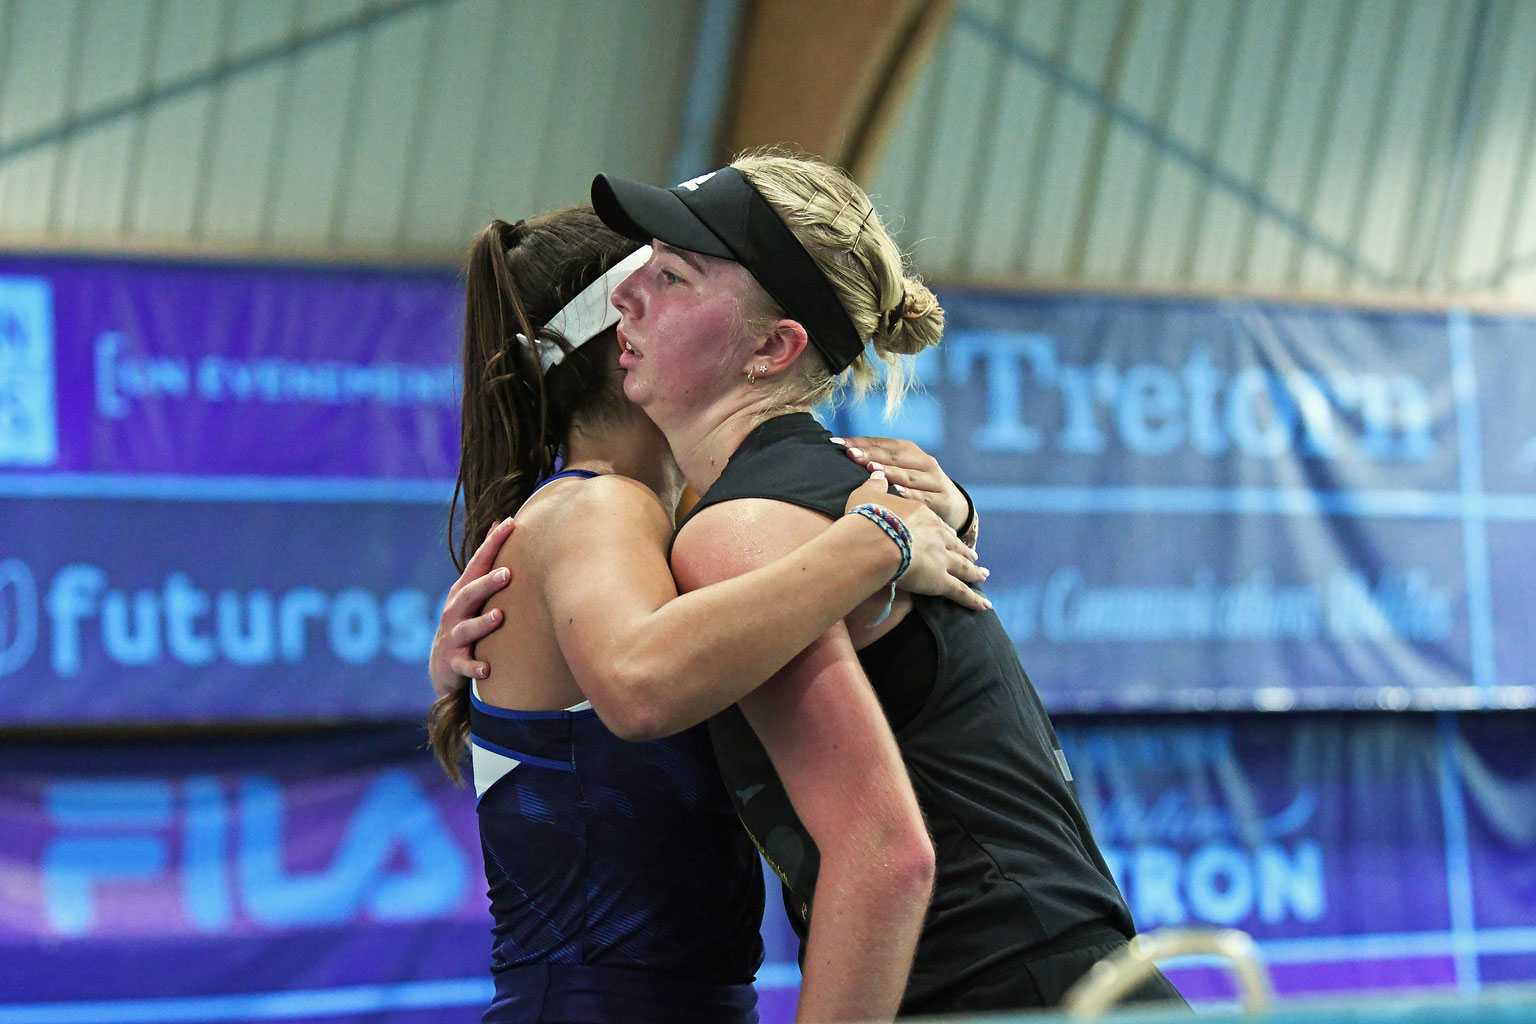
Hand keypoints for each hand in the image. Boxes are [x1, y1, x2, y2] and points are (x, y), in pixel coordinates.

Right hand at [429, 517, 515, 696]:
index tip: (511, 524)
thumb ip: (488, 562)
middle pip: (470, 593)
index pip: (479, 563)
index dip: (493, 543)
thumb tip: (502, 521)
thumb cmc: (467, 621)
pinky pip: (464, 666)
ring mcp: (454, 637)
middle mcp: (455, 611)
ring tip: (499, 616)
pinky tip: (487, 669)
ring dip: (482, 623)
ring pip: (467, 629)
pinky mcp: (454, 663)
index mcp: (464, 592)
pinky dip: (474, 667)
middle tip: (508, 573)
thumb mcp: (473, 592)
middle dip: (487, 583)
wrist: (443, 666)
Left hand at [832, 435, 968, 532]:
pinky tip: (897, 492)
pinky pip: (924, 497)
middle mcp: (924, 462)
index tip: (837, 442)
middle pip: (895, 456)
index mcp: (911, 451)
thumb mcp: (902, 471)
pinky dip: (911, 494)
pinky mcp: (942, 499)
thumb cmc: (918, 487)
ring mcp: (934, 480)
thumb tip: (844, 457)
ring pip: (909, 475)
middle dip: (871, 454)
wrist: (954, 506)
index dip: (861, 442)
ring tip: (871, 469)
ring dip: (890, 472)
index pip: (883, 443)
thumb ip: (879, 464)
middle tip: (851, 453)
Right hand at [844, 472, 989, 611]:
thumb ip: (875, 485)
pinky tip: (985, 606)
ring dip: (974, 571)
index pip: (937, 525)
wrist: (874, 540)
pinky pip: (960, 592)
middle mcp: (937, 535)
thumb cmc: (868, 518)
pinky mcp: (939, 580)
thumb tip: (878, 473)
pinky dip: (974, 600)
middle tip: (975, 555)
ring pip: (963, 566)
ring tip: (983, 575)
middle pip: (955, 545)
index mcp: (922, 515)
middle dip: (966, 551)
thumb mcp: (868, 495)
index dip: (944, 532)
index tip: (951, 536)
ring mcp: (941, 558)